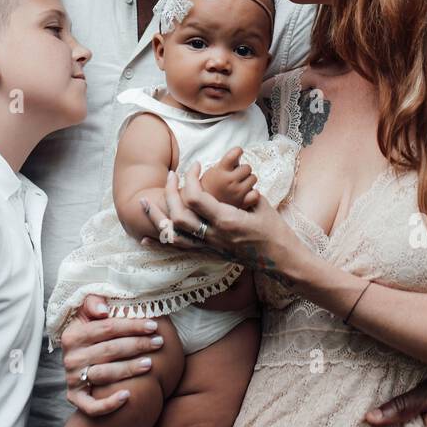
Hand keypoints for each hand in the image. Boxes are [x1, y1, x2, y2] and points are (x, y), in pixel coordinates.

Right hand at [60, 294, 163, 417]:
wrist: (78, 366)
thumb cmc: (90, 335)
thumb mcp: (87, 315)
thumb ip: (93, 303)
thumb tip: (103, 310)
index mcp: (73, 334)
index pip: (107, 328)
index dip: (132, 326)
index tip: (153, 325)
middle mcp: (71, 357)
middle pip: (110, 350)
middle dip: (137, 345)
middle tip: (159, 342)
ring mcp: (72, 379)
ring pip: (105, 375)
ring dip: (129, 369)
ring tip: (150, 363)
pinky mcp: (76, 398)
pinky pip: (91, 406)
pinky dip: (108, 403)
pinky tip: (127, 396)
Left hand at [140, 164, 285, 275]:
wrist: (282, 261)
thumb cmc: (276, 232)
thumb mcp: (262, 205)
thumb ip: (243, 191)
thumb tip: (234, 176)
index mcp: (227, 220)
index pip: (196, 198)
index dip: (190, 179)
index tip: (194, 166)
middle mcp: (214, 236)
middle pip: (179, 215)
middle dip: (169, 193)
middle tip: (171, 176)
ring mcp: (210, 247)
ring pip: (173, 235)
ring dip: (157, 218)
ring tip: (144, 204)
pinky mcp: (210, 254)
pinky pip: (181, 250)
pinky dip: (162, 243)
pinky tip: (146, 239)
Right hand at [200, 147, 258, 210]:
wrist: (202, 206)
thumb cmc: (210, 185)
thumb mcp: (214, 170)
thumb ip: (227, 161)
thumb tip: (239, 151)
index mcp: (221, 171)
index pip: (235, 153)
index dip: (238, 151)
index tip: (237, 153)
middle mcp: (230, 181)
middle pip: (247, 167)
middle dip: (243, 170)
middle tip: (236, 175)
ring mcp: (237, 192)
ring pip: (253, 178)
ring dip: (248, 180)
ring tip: (239, 184)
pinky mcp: (243, 203)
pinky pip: (256, 193)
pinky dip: (253, 193)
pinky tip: (246, 193)